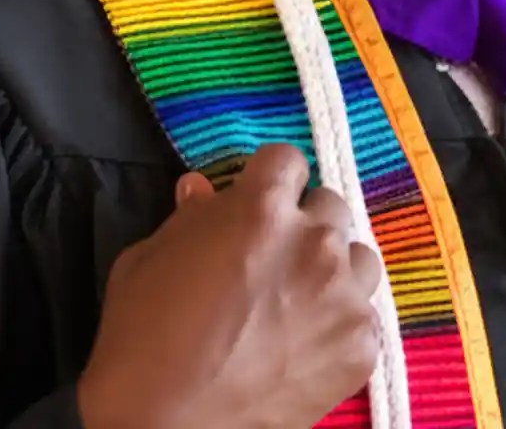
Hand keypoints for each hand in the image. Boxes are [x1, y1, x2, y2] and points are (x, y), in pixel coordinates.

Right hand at [78, 144, 381, 428]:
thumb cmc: (142, 341)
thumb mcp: (148, 261)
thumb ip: (189, 219)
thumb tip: (203, 190)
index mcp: (261, 210)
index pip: (287, 160)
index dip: (269, 180)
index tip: (258, 201)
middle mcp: (315, 243)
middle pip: (329, 206)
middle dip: (303, 223)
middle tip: (274, 258)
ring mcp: (344, 296)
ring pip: (359, 257)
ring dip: (334, 268)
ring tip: (300, 300)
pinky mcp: (361, 346)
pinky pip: (364, 315)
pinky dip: (339, 324)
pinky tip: (306, 345)